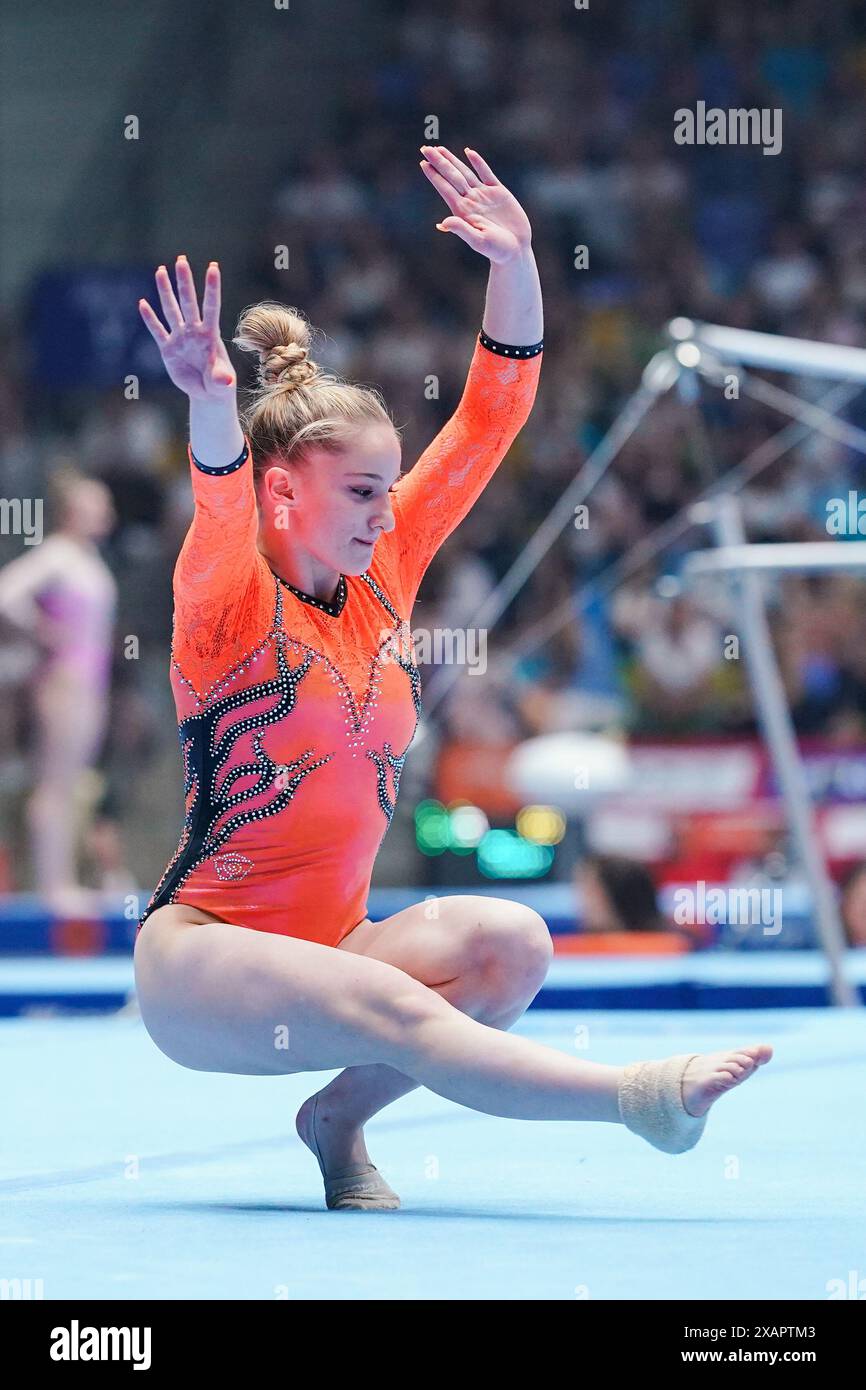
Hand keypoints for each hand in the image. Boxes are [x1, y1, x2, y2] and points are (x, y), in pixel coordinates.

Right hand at [138, 256, 236, 400]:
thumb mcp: (222, 383)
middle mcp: (194, 332)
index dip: (212, 288)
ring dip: (165, 291)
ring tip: (161, 270)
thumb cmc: (219, 385)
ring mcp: (180, 338)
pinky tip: (143, 303)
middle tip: (181, 259)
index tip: (213, 267)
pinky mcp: (168, 350)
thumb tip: (226, 381)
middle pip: (188, 302)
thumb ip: (221, 378)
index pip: (211, 307)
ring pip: (171, 310)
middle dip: (184, 281)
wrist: (207, 394)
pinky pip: (157, 331)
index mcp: (210, 335)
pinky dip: (149, 318)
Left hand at [419, 145, 531, 263]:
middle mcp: (471, 201)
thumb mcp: (478, 241)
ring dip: (453, 161)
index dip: (434, 176)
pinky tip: (469, 153)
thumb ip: (461, 230)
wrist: (516, 250)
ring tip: (440, 149)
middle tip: (426, 149)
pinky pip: (486, 174)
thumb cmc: (496, 250)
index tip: (423, 162)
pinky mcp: (498, 193)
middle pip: (452, 177)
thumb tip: (442, 223)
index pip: (445, 189)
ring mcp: (484, 196)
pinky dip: (478, 163)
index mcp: (463, 211)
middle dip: (440, 163)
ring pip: (465, 173)